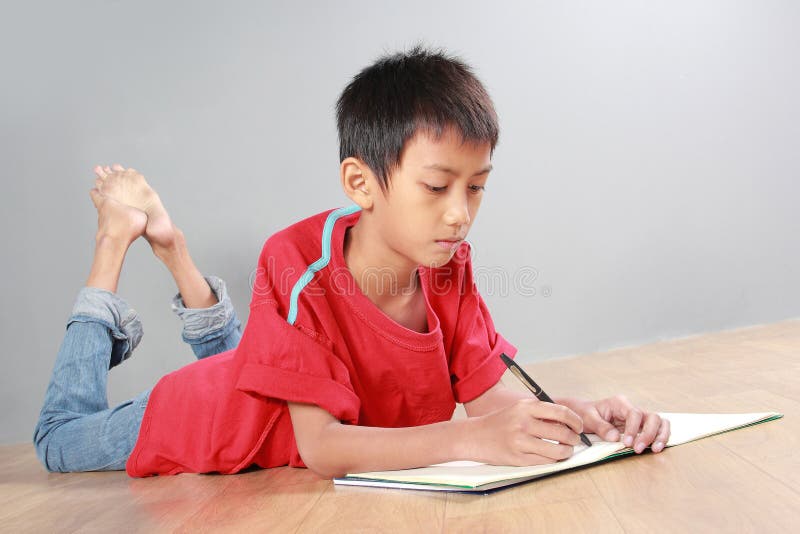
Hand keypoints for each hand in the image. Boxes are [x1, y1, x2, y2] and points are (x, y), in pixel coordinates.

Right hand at [466, 398, 584, 465]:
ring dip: (567, 451)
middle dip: (574, 438)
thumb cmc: (501, 422)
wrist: (475, 436)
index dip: (575, 420)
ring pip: (557, 450)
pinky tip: (552, 456)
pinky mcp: (518, 458)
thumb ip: (541, 413)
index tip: (579, 426)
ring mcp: (520, 442)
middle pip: (562, 432)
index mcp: (525, 407)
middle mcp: (523, 423)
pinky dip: (553, 460)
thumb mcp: (519, 409)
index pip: (561, 412)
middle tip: (575, 440)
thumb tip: (569, 421)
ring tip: (566, 450)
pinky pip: (546, 461)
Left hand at [560, 395, 670, 452]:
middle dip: (648, 434)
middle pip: (652, 417)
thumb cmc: (585, 413)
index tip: (627, 443)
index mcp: (619, 403)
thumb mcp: (588, 418)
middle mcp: (632, 408)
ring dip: (660, 436)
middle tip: (638, 449)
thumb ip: (601, 427)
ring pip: (660, 422)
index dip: (633, 428)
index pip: (634, 413)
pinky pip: (658, 429)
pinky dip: (660, 437)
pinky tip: (656, 448)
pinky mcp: (641, 426)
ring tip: (655, 449)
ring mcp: (639, 417)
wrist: (583, 413)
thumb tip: (616, 438)